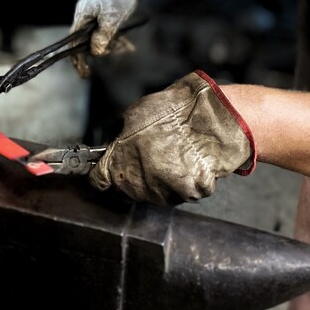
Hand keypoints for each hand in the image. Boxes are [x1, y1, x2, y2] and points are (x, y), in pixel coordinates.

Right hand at [71, 0, 153, 75]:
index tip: (83, 72)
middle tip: (100, 67)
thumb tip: (94, 52)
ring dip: (112, 45)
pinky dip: (116, 38)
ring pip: (99, 37)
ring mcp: (95, 16)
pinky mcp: (105, 15)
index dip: (76, 58)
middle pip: (86, 41)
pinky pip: (107, 31)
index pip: (73, 41)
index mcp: (82, 16)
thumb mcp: (112, 17)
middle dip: (97, 52)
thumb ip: (102, 36)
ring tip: (127, 47)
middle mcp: (86, 17)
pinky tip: (127, 45)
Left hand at [90, 70, 256, 204]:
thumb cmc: (173, 113)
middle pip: (124, 189)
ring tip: (168, 155)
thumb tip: (113, 146)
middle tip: (145, 155)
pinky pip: (176, 191)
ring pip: (150, 192)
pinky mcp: (186, 196)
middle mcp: (138, 184)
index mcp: (120, 163)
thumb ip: (119, 137)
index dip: (100, 174)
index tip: (103, 170)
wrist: (211, 120)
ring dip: (154, 178)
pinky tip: (184, 161)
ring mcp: (163, 193)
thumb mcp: (134, 115)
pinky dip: (178, 180)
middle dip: (129, 174)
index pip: (98, 181)